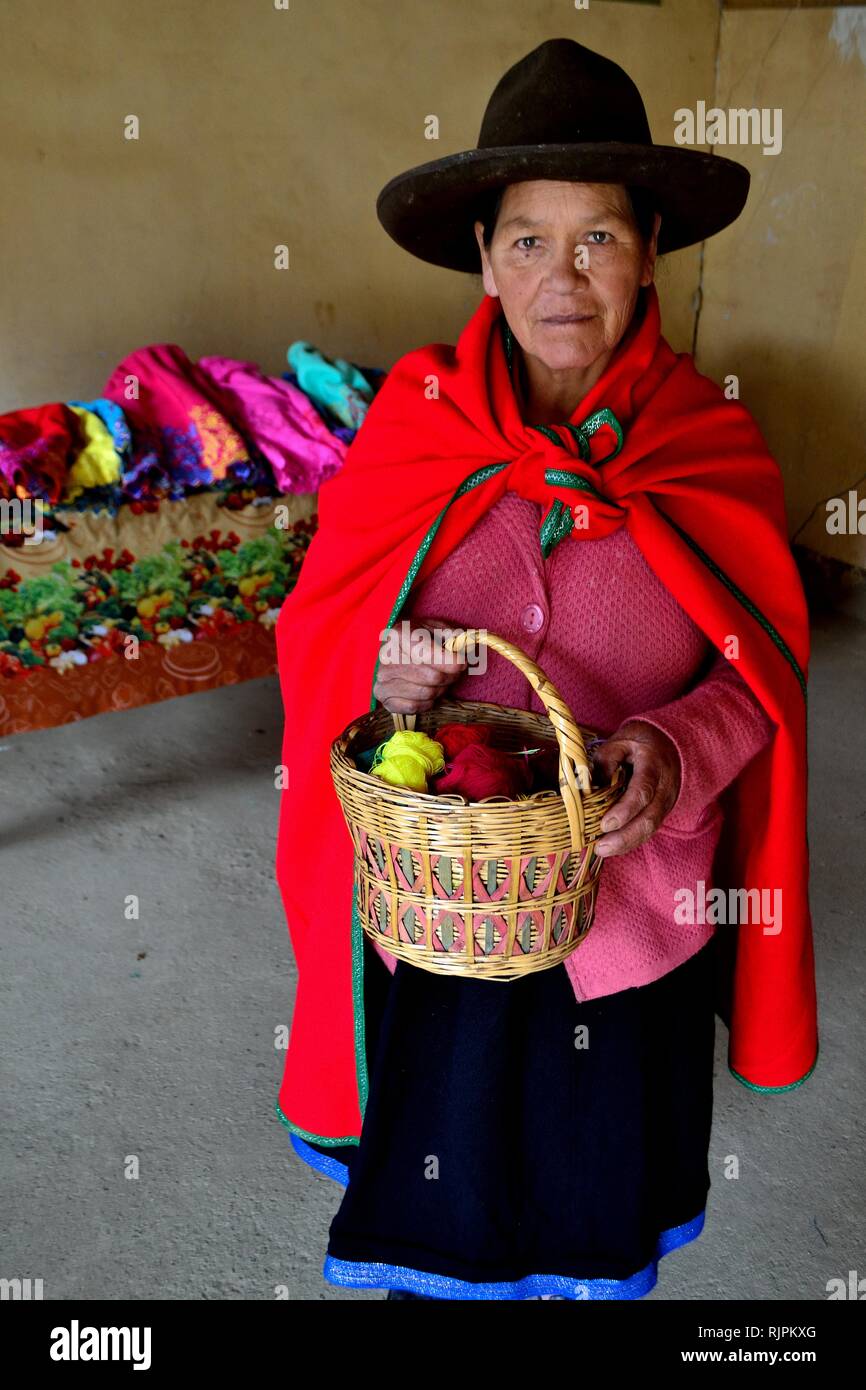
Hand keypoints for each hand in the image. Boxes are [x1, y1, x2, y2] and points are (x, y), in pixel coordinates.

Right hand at [372, 616, 467, 714]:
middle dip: (450, 677)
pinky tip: (429, 692)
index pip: (426, 653)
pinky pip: (413, 707)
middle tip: (456, 673)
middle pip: (431, 677)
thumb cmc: (422, 639)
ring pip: (425, 693)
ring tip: (443, 681)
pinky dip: (427, 702)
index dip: (448, 661)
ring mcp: (383, 678)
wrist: (399, 651)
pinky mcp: (383, 696)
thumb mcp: (438, 629)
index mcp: (399, 634)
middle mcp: (386, 656)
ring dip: (441, 690)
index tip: (463, 664)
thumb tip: (462, 646)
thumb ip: (452, 635)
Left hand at [590, 720, 680, 857]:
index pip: (642, 792)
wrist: (670, 745)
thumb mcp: (620, 741)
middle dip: (625, 837)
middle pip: (649, 819)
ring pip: (651, 829)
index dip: (624, 811)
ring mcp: (666, 803)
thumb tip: (592, 786)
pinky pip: (649, 830)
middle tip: (601, 847)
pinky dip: (631, 841)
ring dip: (627, 843)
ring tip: (603, 850)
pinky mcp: (662, 812)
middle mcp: (664, 788)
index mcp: (653, 766)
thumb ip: (606, 760)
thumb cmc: (640, 743)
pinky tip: (613, 847)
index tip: (605, 825)